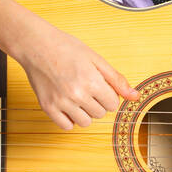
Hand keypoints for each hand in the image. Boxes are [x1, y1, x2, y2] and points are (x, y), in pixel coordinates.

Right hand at [17, 24, 140, 128]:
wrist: (37, 45)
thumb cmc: (66, 48)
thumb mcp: (96, 59)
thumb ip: (116, 79)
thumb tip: (135, 96)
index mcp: (92, 81)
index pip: (113, 104)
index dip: (109, 95)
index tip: (101, 86)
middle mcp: (77, 95)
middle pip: (100, 113)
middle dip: (98, 102)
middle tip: (87, 87)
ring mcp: (61, 103)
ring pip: (85, 122)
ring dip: (86, 112)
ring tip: (78, 96)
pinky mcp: (47, 107)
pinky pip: (66, 126)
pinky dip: (70, 119)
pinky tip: (68, 105)